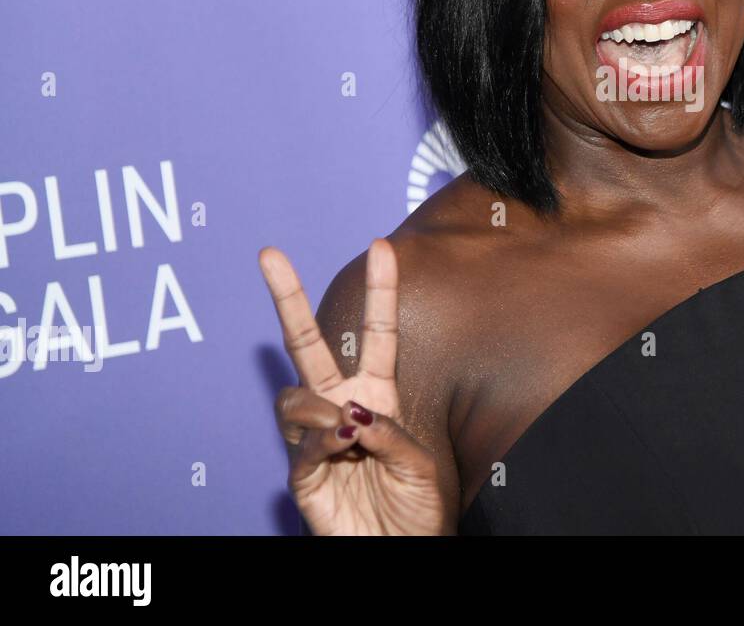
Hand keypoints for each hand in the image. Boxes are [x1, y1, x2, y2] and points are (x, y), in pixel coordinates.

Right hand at [261, 239, 446, 534]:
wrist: (400, 551)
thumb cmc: (416, 509)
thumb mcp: (420, 464)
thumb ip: (391, 433)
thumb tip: (351, 413)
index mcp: (379, 393)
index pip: (378, 332)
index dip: (381, 290)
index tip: (380, 246)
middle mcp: (342, 406)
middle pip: (307, 343)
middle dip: (288, 298)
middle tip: (268, 255)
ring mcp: (317, 438)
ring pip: (294, 395)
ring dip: (319, 406)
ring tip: (346, 429)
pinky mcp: (301, 474)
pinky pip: (301, 445)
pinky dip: (323, 441)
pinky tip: (343, 444)